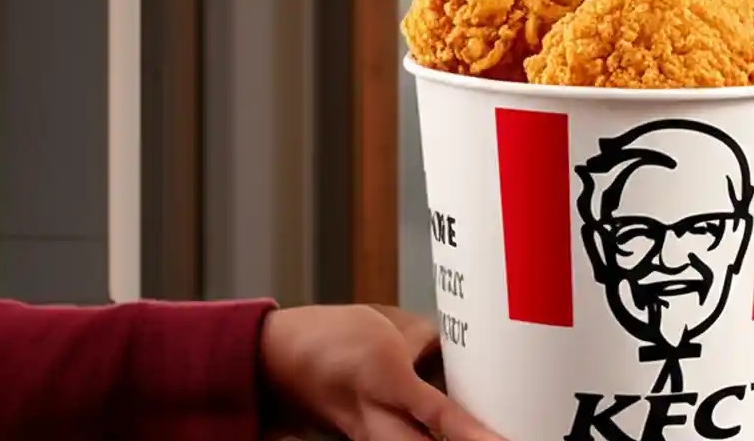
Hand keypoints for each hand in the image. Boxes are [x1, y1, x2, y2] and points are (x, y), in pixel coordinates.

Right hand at [259, 304, 505, 440]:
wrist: (271, 362)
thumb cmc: (328, 335)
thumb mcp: (390, 323)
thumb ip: (431, 342)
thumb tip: (465, 356)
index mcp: (385, 378)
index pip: (441, 416)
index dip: (476, 436)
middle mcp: (375, 419)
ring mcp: (367, 438)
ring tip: (482, 434)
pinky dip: (422, 438)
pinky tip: (448, 432)